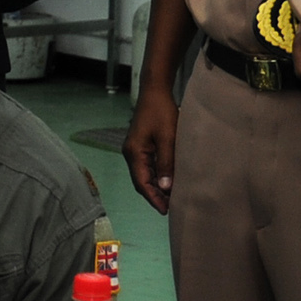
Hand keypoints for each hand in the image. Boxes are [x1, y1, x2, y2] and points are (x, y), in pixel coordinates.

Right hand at [125, 85, 179, 213]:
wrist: (155, 90)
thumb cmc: (162, 111)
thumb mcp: (168, 137)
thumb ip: (166, 163)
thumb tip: (165, 187)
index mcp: (134, 153)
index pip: (142, 182)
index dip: (153, 198)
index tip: (165, 210)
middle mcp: (130, 153)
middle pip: (141, 181)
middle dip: (154, 195)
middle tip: (170, 208)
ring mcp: (134, 149)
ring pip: (144, 175)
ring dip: (156, 187)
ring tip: (170, 198)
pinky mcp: (141, 145)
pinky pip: (147, 166)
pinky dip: (156, 176)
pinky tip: (167, 181)